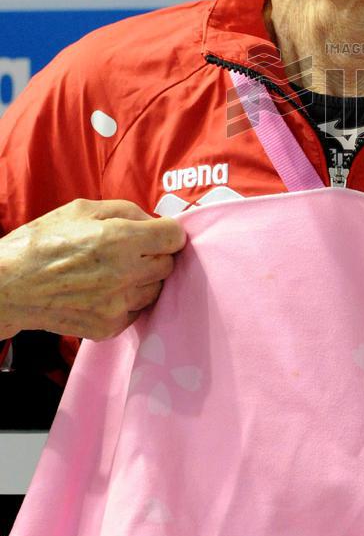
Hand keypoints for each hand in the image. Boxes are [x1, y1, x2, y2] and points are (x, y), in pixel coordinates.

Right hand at [0, 199, 185, 340]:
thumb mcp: (84, 208)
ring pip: (155, 289)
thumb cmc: (43, 241)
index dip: (168, 233)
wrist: (10, 286)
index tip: (159, 233)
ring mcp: (118, 304)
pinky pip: (137, 311)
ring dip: (144, 279)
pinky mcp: (109, 327)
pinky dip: (128, 301)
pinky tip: (106, 291)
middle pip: (168, 265)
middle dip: (156, 255)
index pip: (174, 237)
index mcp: (121, 239)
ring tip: (116, 272)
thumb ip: (127, 211)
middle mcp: (125, 274)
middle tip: (133, 252)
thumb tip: (153, 223)